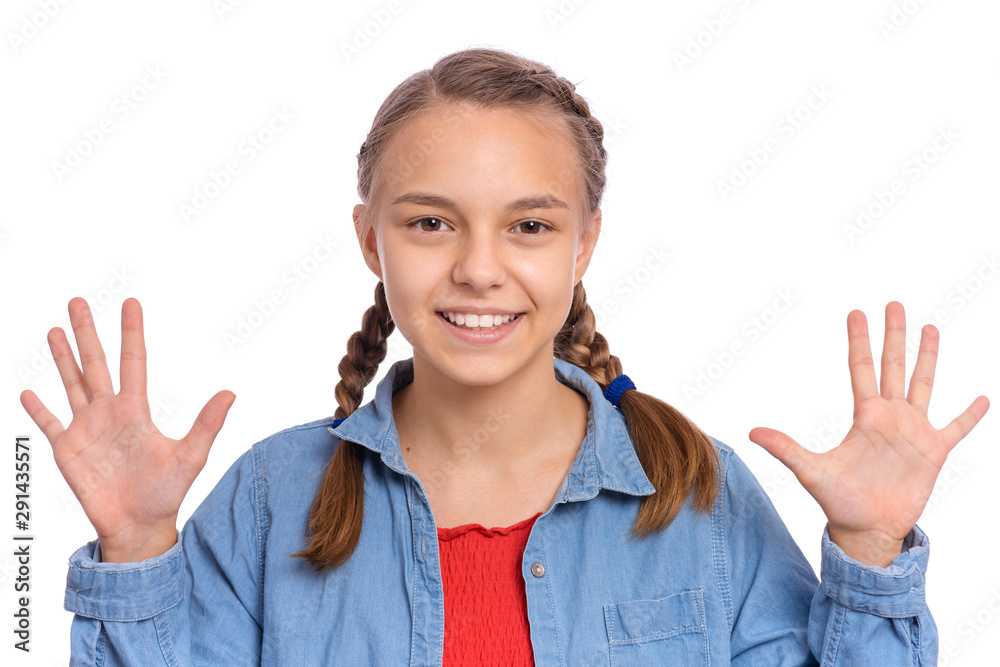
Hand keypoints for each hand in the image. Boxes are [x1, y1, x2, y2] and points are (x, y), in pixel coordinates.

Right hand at [19, 297, 235, 561]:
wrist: (140, 526)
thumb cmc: (167, 492)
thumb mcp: (191, 455)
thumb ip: (207, 424)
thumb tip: (231, 393)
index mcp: (136, 410)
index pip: (133, 361)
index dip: (131, 332)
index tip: (131, 303)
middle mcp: (109, 413)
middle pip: (95, 363)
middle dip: (86, 332)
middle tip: (78, 300)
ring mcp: (87, 429)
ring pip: (72, 384)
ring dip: (63, 358)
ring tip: (55, 329)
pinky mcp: (68, 450)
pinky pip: (50, 424)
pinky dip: (39, 409)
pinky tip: (28, 391)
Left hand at [748, 301, 988, 565]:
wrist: (866, 530)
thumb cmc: (838, 501)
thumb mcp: (810, 471)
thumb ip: (785, 449)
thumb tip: (751, 433)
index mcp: (864, 416)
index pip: (861, 368)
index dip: (859, 341)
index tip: (857, 312)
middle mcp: (889, 417)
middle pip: (893, 367)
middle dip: (894, 335)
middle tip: (894, 304)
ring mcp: (914, 432)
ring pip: (923, 385)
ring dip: (928, 358)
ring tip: (930, 328)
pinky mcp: (934, 452)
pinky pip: (956, 428)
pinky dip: (969, 415)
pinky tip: (982, 397)